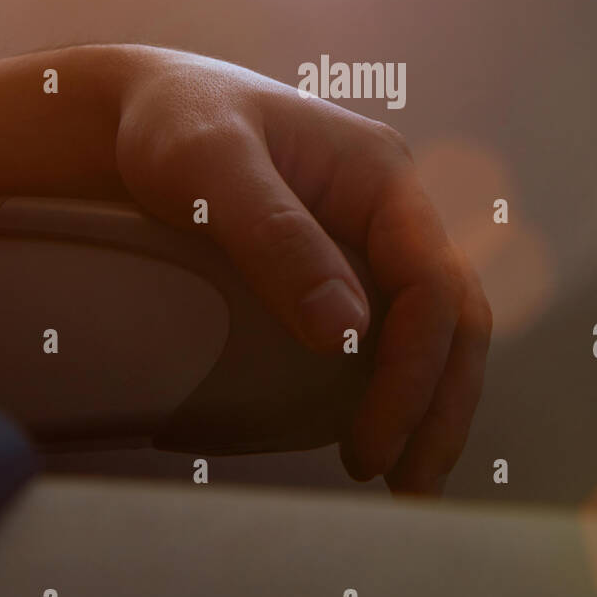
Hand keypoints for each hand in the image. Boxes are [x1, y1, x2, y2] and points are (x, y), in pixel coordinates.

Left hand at [114, 48, 491, 494]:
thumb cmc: (174, 122)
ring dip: (429, 403)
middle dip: (442, 404)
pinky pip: (394, 327)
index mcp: (381, 173)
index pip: (432, 284)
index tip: (369, 444)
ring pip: (436, 327)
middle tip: (409, 487)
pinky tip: (373, 429)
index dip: (413, 373)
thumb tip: (346, 335)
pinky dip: (397, 384)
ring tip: (402, 477)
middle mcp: (392, 206)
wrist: (141, 109)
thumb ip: (276, 240)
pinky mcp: (345, 261)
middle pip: (455, 315)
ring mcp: (372, 234)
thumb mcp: (210, 167)